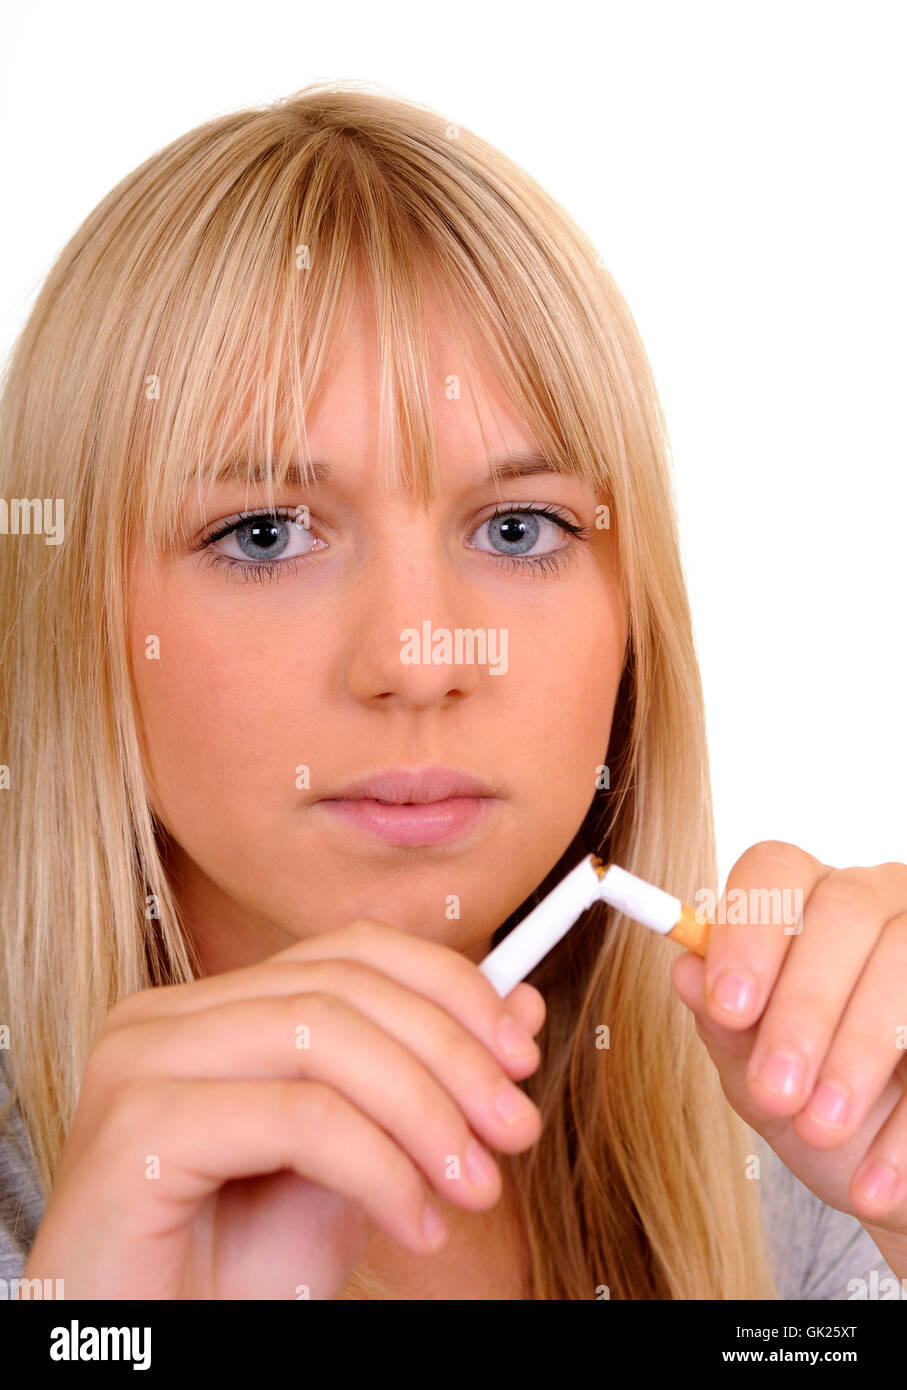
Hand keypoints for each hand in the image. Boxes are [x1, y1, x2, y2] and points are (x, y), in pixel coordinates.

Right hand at [20, 920, 544, 1299]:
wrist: (149, 1359)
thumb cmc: (235, 1269)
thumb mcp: (356, 1166)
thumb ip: (420, 1084)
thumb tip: (520, 1004)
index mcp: (212, 1009)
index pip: (348, 950)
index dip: (448, 988)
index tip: (521, 1053)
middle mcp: (164, 1017)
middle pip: (341, 985)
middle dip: (451, 1053)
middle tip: (516, 1128)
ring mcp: (141, 1061)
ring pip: (321, 1035)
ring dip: (423, 1110)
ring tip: (475, 1188)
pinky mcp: (136, 1126)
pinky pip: (295, 1117)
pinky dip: (378, 1167)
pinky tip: (416, 1224)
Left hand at [671, 840, 906, 1271]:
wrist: (878, 1167)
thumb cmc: (805, 1099)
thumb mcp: (751, 1069)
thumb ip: (724, 1023)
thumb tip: (687, 972)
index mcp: (806, 896)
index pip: (774, 871)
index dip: (749, 931)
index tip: (729, 1007)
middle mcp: (878, 897)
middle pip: (845, 912)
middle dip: (804, 1006)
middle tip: (772, 1092)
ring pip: (903, 963)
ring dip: (858, 1053)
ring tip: (820, 1130)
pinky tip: (873, 1181)